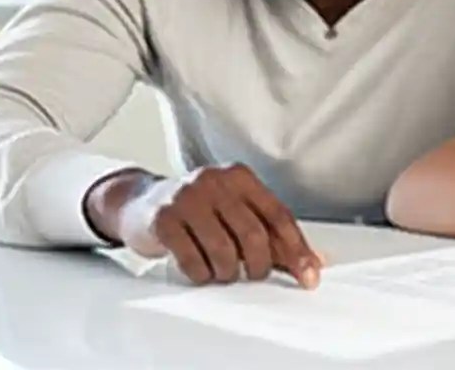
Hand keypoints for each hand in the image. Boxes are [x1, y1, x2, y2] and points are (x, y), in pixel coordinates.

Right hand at [89, 164, 322, 288]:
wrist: (140, 203)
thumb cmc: (197, 211)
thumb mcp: (235, 213)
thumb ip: (272, 235)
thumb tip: (314, 261)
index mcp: (240, 177)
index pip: (279, 216)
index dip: (297, 250)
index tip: (309, 276)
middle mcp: (215, 182)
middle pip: (254, 235)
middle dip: (259, 265)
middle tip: (253, 275)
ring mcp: (187, 198)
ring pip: (224, 251)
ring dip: (227, 273)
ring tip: (221, 272)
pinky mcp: (164, 218)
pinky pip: (193, 259)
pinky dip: (201, 274)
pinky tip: (200, 270)